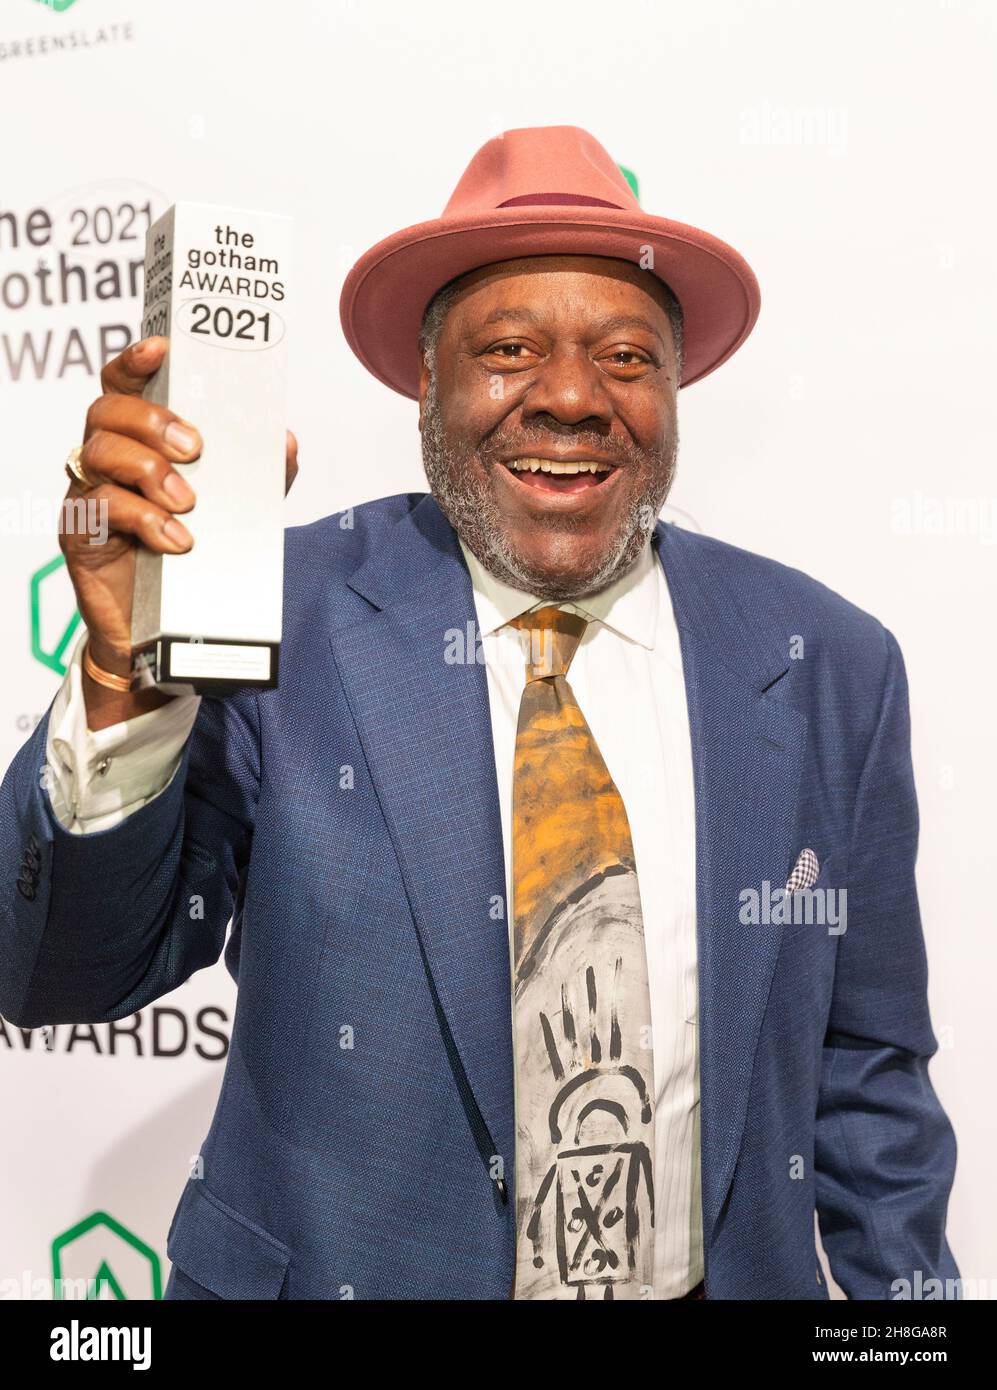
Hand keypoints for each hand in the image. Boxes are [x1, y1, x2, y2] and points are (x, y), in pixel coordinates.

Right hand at [59, 336, 297, 724]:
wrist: (166, 628)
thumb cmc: (192, 556)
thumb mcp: (235, 510)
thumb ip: (260, 474)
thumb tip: (286, 441)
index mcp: (139, 441)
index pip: (125, 385)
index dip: (135, 361)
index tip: (161, 350)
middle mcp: (106, 459)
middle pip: (106, 411)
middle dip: (151, 421)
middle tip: (193, 448)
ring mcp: (89, 494)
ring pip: (99, 454)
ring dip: (148, 471)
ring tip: (187, 503)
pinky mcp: (80, 534)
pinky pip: (98, 508)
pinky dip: (142, 519)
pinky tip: (176, 539)